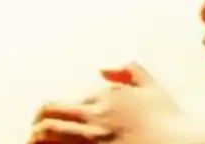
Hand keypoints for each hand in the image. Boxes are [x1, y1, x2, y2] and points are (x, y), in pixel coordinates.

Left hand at [29, 63, 204, 143]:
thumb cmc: (170, 121)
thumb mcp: (152, 88)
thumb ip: (129, 72)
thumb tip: (102, 68)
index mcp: (101, 101)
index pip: (56, 107)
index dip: (48, 119)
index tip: (45, 128)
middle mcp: (92, 120)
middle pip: (44, 120)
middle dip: (35, 129)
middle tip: (34, 139)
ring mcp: (92, 142)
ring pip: (45, 136)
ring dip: (38, 140)